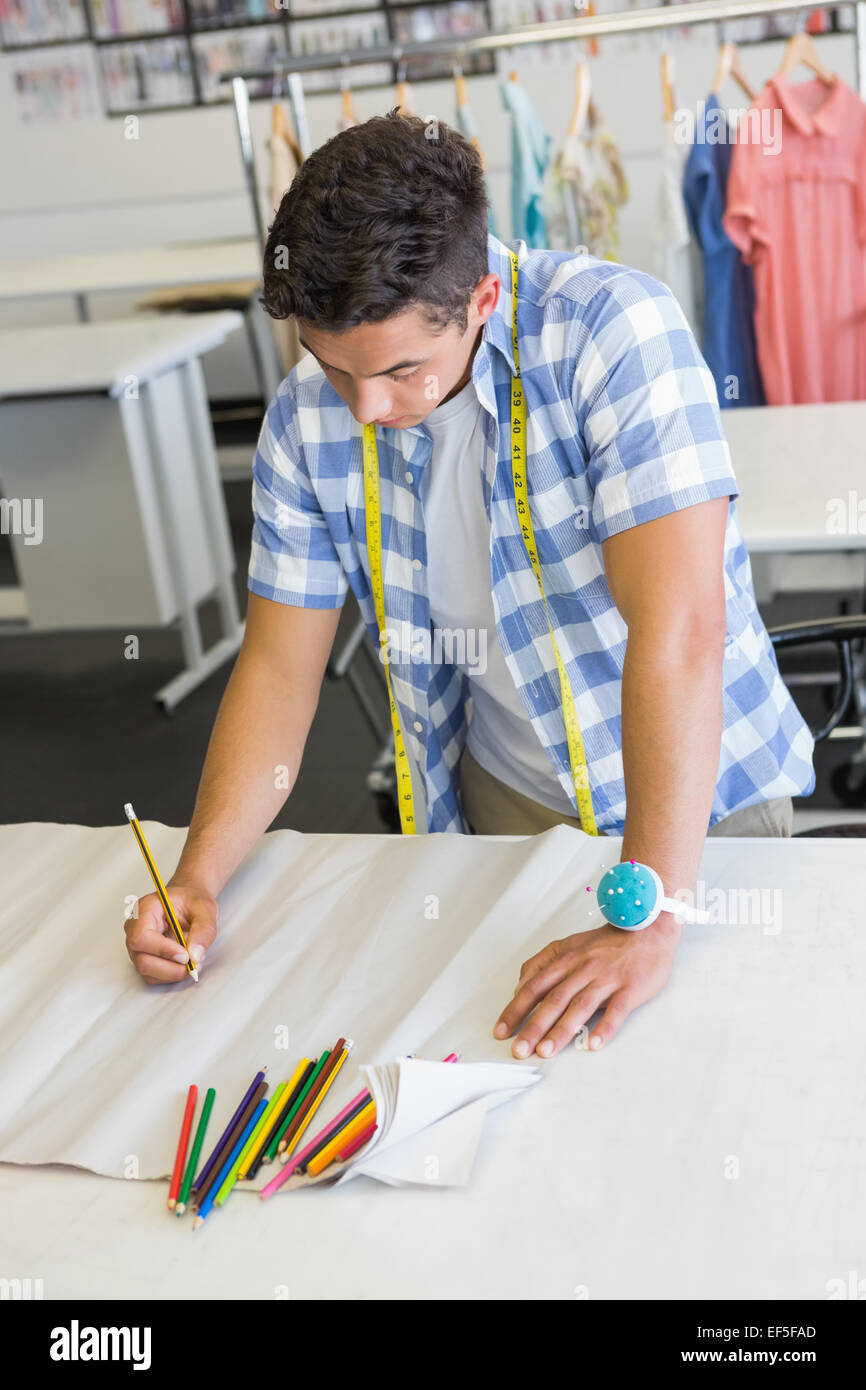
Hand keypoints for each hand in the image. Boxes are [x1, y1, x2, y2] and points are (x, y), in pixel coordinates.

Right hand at [124, 881, 217, 984]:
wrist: (188, 902)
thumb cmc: (191, 901)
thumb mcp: (205, 908)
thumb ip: (203, 930)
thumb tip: (196, 956)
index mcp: (145, 909)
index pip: (142, 936)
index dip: (162, 950)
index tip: (185, 955)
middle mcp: (135, 928)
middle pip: (141, 958)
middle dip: (169, 967)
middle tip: (193, 965)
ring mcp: (136, 945)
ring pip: (146, 970)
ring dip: (172, 973)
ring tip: (193, 965)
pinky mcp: (143, 957)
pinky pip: (152, 975)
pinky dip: (170, 976)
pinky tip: (184, 966)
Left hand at [493, 914, 680, 1056]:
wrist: (647, 929)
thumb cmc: (606, 943)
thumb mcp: (568, 945)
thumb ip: (542, 963)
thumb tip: (520, 987)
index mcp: (565, 960)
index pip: (534, 987)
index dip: (516, 1010)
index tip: (501, 1031)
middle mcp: (583, 969)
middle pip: (554, 1000)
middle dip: (534, 1027)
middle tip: (519, 1050)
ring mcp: (607, 978)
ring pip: (581, 1006)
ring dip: (562, 1030)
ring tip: (546, 1052)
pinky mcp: (630, 988)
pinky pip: (617, 1010)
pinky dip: (605, 1027)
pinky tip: (594, 1044)